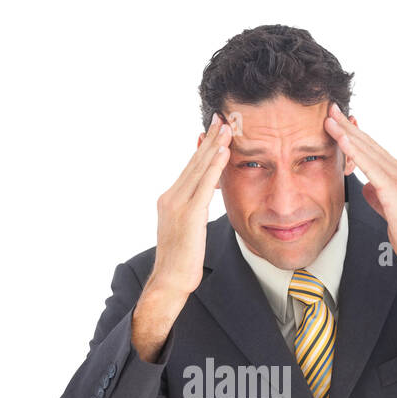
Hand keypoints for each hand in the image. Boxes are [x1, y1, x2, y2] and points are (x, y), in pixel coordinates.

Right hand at [148, 111, 231, 300]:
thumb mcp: (188, 229)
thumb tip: (206, 195)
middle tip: (222, 116)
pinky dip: (214, 166)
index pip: (191, 168)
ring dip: (214, 146)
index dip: (203, 147)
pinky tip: (223, 152)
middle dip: (210, 139)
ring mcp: (177, 204)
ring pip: (199, 169)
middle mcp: (171, 196)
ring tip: (226, 126)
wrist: (170, 280)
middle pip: (194, 162)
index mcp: (170, 198)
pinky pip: (204, 186)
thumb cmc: (182, 260)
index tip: (214, 129)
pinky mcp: (188, 215)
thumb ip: (194, 209)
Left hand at [323, 102, 396, 292]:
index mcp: (396, 175)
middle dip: (348, 125)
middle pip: (369, 144)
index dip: (354, 134)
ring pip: (369, 151)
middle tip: (330, 108)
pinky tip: (344, 142)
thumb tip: (367, 188)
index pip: (371, 150)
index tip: (337, 121)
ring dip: (348, 134)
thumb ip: (378, 196)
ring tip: (330, 119)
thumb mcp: (388, 210)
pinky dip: (356, 153)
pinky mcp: (395, 192)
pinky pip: (371, 168)